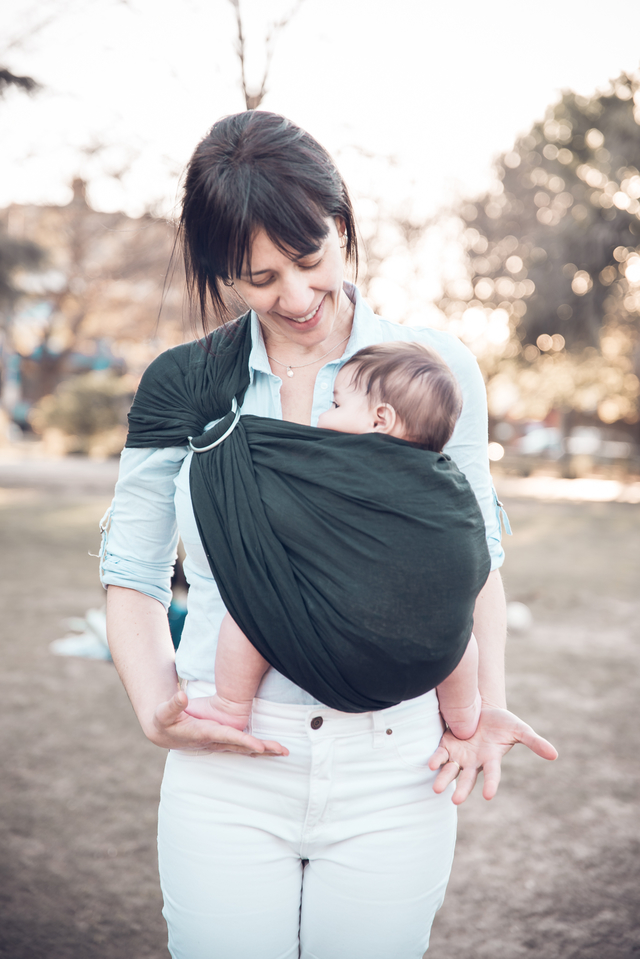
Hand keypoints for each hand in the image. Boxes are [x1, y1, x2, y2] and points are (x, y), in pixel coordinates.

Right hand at [148, 690, 288, 756]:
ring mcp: (220, 743)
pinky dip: (258, 749)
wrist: (164, 733)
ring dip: (265, 750)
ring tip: (285, 751)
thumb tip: (182, 696)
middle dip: (262, 748)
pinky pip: (243, 747)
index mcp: (203, 733)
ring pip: (246, 748)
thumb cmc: (164, 721)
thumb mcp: (163, 712)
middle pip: (243, 746)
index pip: (228, 737)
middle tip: (282, 750)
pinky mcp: (223, 741)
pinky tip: (272, 750)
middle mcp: (215, 741)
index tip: (260, 746)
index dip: (244, 741)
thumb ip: (173, 704)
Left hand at [428, 704, 556, 804]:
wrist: (482, 709)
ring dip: (444, 779)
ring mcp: (460, 756)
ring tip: (436, 788)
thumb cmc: (502, 722)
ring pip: (450, 771)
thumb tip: (555, 755)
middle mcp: (474, 762)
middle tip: (455, 800)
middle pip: (467, 778)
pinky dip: (436, 760)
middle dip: (461, 789)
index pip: (492, 774)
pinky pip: (440, 755)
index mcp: (492, 759)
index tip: (488, 795)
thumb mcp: (519, 729)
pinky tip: (430, 764)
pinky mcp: (447, 746)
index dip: (491, 784)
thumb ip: (534, 742)